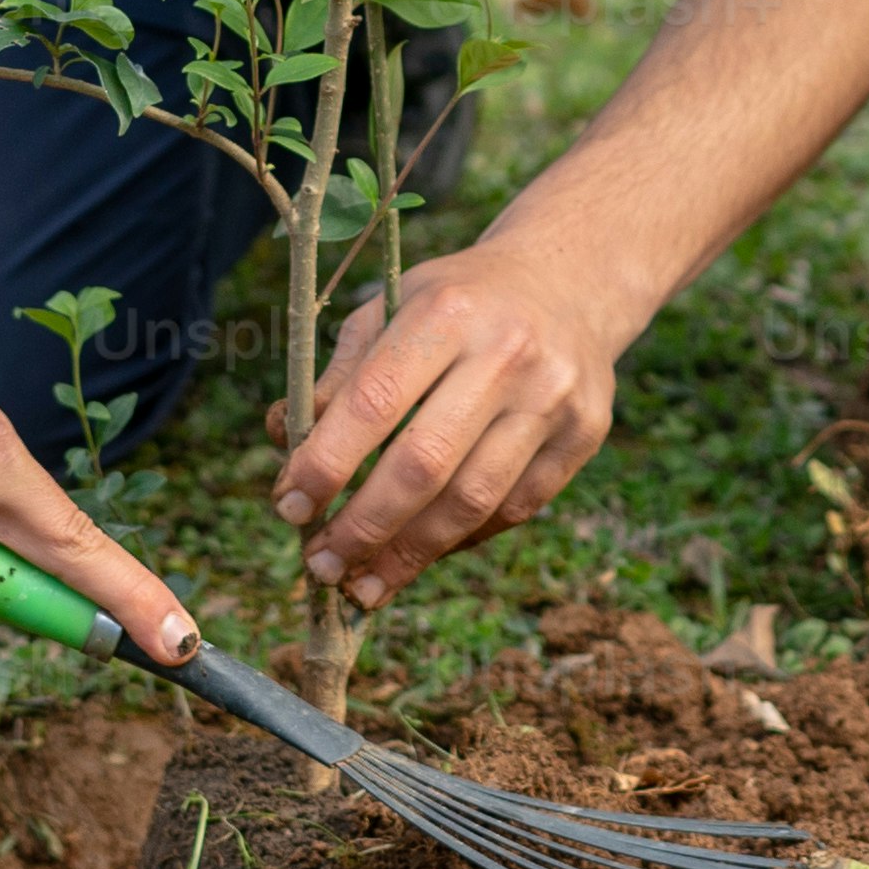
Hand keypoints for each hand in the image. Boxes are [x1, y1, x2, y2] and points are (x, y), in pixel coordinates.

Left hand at [271, 228, 647, 607]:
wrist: (568, 282)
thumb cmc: (457, 303)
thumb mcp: (393, 310)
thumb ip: (339, 377)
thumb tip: (285, 443)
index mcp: (446, 312)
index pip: (374, 402)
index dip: (325, 463)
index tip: (289, 507)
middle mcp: (507, 354)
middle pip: (424, 464)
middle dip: (363, 527)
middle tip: (321, 565)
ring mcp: (553, 399)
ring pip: (472, 502)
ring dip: (408, 555)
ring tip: (361, 585)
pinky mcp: (583, 437)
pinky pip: (513, 509)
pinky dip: (458, 541)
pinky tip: (418, 555)